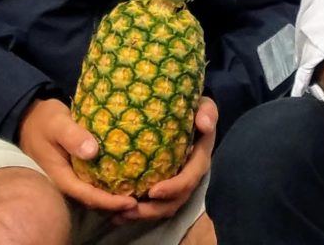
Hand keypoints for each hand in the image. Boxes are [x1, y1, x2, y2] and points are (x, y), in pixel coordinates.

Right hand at [17, 98, 139, 214]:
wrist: (30, 118)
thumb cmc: (44, 121)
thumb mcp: (57, 124)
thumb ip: (72, 137)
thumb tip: (93, 151)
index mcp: (61, 177)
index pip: (88, 195)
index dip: (109, 202)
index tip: (130, 202)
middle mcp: (68, 181)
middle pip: (94, 199)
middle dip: (116, 203)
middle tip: (140, 202)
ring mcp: (73, 176)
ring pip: (95, 191)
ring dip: (114, 194)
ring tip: (138, 192)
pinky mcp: (78, 168)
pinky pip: (95, 180)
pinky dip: (110, 182)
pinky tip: (127, 176)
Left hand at [128, 97, 216, 222]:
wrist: (191, 117)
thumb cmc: (196, 111)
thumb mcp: (205, 107)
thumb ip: (207, 112)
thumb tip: (204, 123)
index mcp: (198, 161)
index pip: (188, 180)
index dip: (173, 188)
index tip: (153, 191)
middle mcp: (188, 178)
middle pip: (172, 203)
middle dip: (151, 210)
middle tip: (128, 210)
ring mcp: (176, 186)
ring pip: (161, 208)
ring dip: (141, 215)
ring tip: (117, 217)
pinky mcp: (163, 187)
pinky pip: (152, 205)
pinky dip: (136, 212)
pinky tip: (116, 214)